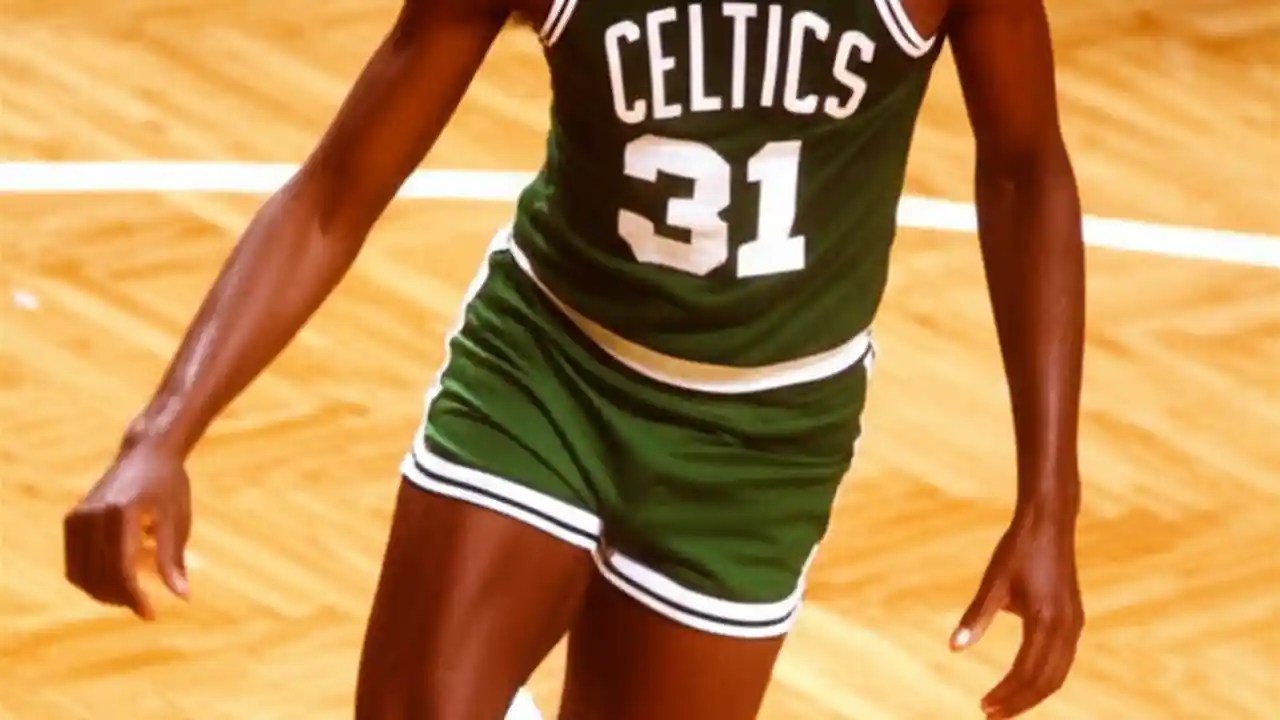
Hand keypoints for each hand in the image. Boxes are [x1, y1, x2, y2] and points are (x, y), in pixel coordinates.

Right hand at [64, 438, 191, 619]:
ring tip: (132, 593)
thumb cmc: (168, 485)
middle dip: (121, 598)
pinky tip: (116, 578)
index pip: (121, 570)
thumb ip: (173, 559)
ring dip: (104, 591)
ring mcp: (78, 517)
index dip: (134, 597)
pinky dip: (92, 577)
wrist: (146, 453)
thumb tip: (183, 596)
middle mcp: (93, 515)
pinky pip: (75, 563)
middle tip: (144, 605)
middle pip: (99, 576)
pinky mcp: (72, 520)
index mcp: (121, 513)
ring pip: (81, 574)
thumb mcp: (176, 520)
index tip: (150, 615)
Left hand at [950, 512, 1083, 717]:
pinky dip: (1044, 677)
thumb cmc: (1018, 549)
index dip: (1007, 695)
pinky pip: (1062, 660)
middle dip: (1020, 702)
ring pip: (1057, 674)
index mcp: (1047, 620)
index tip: (983, 708)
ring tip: (1004, 706)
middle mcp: (1067, 627)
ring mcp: (1074, 624)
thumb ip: (976, 616)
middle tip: (990, 716)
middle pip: (1047, 681)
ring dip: (1032, 694)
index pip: (1027, 672)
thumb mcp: (994, 582)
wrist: (1050, 522)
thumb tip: (954, 647)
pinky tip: (1022, 682)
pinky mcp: (1073, 618)